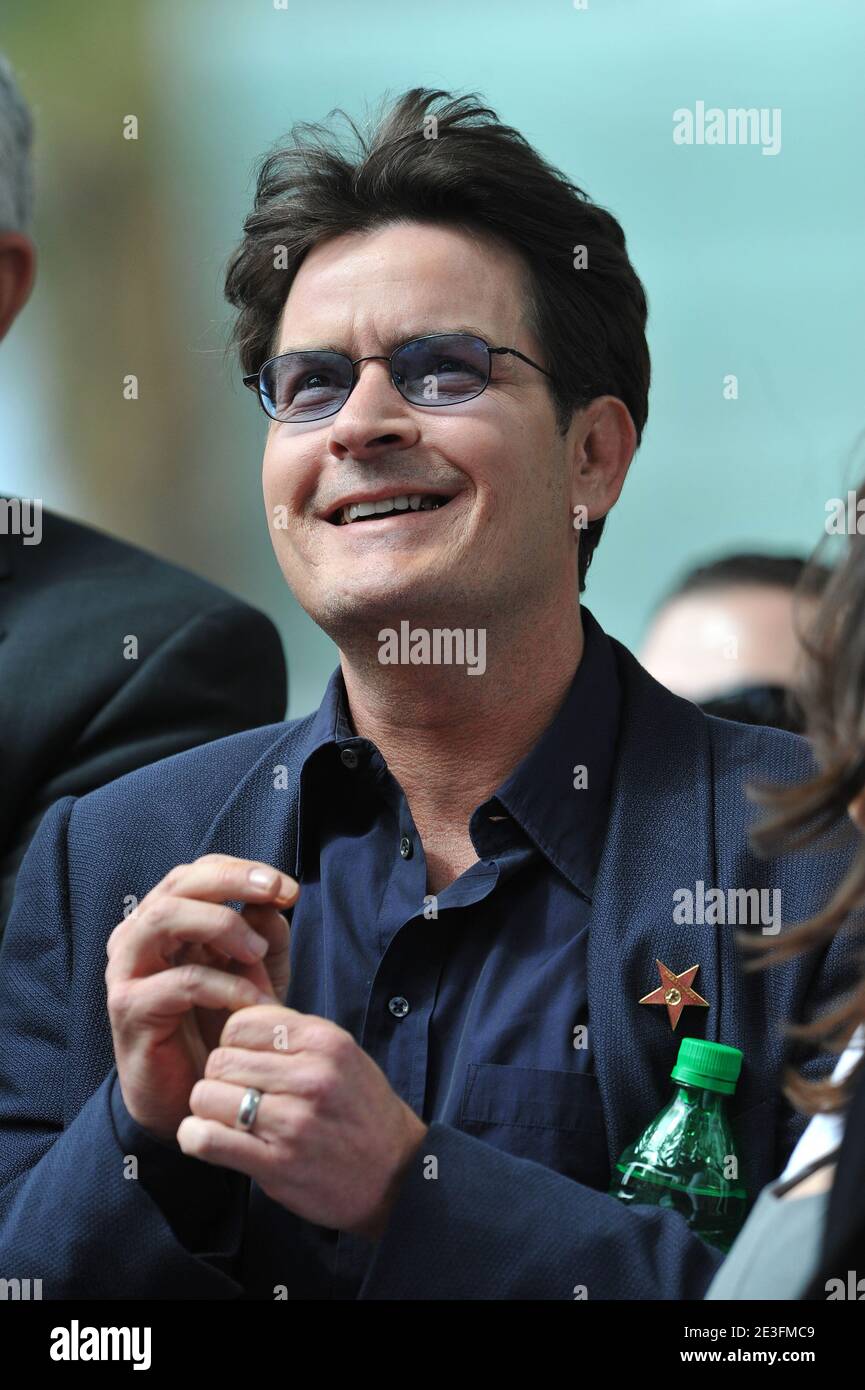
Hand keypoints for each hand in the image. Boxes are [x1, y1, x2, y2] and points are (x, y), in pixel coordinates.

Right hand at [105, 854, 297, 1140]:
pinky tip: (253, 1000)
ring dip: (220, 924)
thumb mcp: (256, 971)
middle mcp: (137, 935)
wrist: (195, 1093)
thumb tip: (273, 900)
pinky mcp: (130, 1010)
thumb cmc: (222, 1024)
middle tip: (276, 894)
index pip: (198, 872)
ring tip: (258, 950)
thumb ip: (264, 933)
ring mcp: (127, 971)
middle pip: (178, 884)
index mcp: (165, 917)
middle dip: (232, 882)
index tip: (288, 888)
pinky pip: (179, 982)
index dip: (242, 871)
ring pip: (164, 919)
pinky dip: (223, 984)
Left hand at [177, 1005, 428, 1238]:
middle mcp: (311, 1076)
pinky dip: (195, 1137)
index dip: (231, 1042)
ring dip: (207, 1108)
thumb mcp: (342, 1055)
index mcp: (325, 1041)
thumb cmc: (361, 1111)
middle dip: (218, 1077)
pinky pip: (208, 1139)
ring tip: (225, 1118)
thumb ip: (293, 1035)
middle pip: (220, 1059)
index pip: (240, 1023)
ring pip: (207, 1095)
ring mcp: (294, 1122)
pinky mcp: (278, 1164)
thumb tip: (235, 1017)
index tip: (243, 1061)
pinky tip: (206, 1138)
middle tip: (234, 1094)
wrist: (396, 1175)